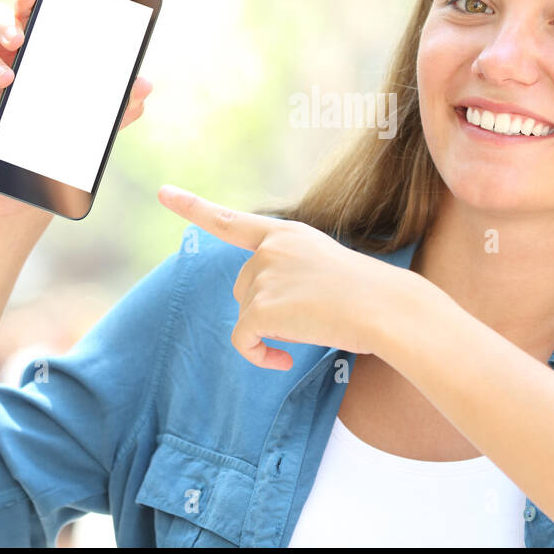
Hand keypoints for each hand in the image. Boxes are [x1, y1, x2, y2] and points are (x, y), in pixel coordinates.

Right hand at [0, 0, 153, 217]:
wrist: (28, 190)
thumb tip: (145, 85)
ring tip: (10, 79)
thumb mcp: (92, 125)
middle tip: (20, 38)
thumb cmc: (58, 141)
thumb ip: (116, 105)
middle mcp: (2, 59)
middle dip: (1, 22)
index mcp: (33, 52)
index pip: (26, 14)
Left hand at [157, 185, 427, 369]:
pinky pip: (244, 340)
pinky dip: (259, 355)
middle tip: (311, 314)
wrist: (388, 308)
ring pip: (247, 314)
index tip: (164, 193)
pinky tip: (285, 359)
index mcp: (288, 234)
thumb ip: (289, 273)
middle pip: (242, 288)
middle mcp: (270, 249)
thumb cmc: (369, 296)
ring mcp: (265, 275)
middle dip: (265, 307)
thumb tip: (262, 312)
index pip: (232, 221)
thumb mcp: (326, 268)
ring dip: (271, 330)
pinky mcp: (262, 307)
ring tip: (314, 326)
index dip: (194, 207)